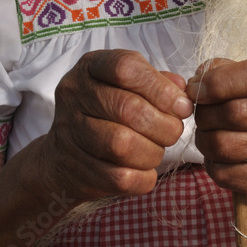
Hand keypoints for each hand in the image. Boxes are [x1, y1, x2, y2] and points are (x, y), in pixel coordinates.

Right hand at [38, 49, 192, 202]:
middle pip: (128, 109)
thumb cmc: (105, 114)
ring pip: (122, 145)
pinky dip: (143, 178)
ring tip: (157, 151)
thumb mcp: (125, 86)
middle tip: (174, 132)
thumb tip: (183, 91)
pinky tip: (146, 172)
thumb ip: (156, 83)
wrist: (63, 156)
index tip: (182, 106)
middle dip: (164, 125)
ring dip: (153, 152)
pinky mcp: (76, 169)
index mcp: (90, 68)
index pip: (126, 68)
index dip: (161, 89)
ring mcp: (70, 133)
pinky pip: (119, 178)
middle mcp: (74, 96)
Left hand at [186, 55, 246, 199]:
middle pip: (235, 112)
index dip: (219, 81)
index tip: (197, 88)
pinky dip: (211, 161)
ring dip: (204, 137)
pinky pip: (223, 172)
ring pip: (223, 144)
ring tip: (206, 132)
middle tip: (200, 112)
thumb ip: (229, 69)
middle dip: (205, 112)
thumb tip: (198, 81)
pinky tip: (218, 154)